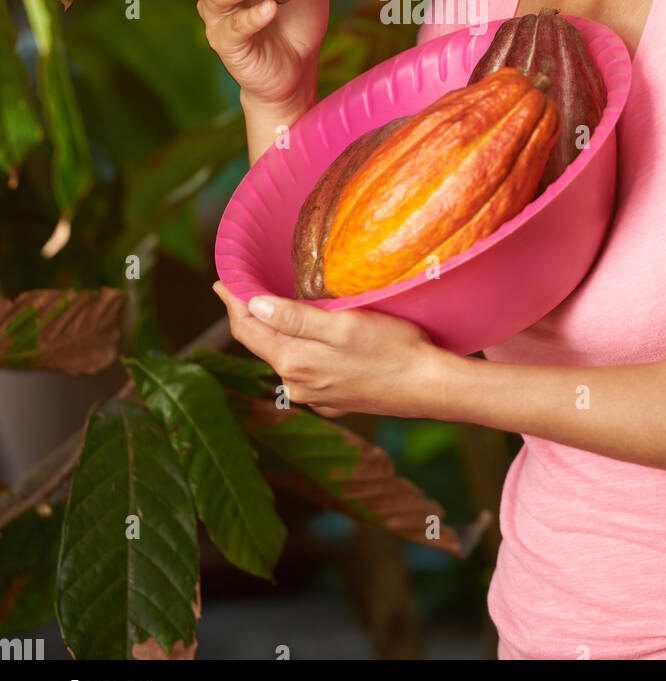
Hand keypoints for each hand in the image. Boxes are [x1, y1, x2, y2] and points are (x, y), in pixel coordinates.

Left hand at [212, 281, 444, 419]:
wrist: (429, 387)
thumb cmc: (393, 348)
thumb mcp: (343, 325)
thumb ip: (295, 319)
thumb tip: (253, 305)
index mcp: (294, 362)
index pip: (248, 329)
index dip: (233, 302)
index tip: (221, 281)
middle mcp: (297, 383)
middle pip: (262, 344)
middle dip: (250, 315)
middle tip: (242, 288)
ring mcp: (315, 395)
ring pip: (283, 357)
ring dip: (275, 333)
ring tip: (272, 307)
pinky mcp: (334, 399)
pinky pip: (305, 371)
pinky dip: (299, 350)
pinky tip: (309, 339)